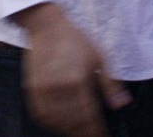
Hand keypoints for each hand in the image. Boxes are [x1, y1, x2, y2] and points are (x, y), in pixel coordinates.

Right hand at [17, 3, 128, 136]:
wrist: (47, 26)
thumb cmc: (75, 39)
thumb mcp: (100, 57)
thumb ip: (110, 84)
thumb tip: (121, 104)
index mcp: (77, 81)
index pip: (89, 116)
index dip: (97, 130)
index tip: (102, 135)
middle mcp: (58, 89)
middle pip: (73, 122)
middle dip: (84, 132)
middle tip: (93, 134)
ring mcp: (42, 90)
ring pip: (56, 122)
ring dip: (68, 130)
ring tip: (79, 131)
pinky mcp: (32, 89)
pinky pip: (41, 115)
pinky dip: (51, 123)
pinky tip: (61, 124)